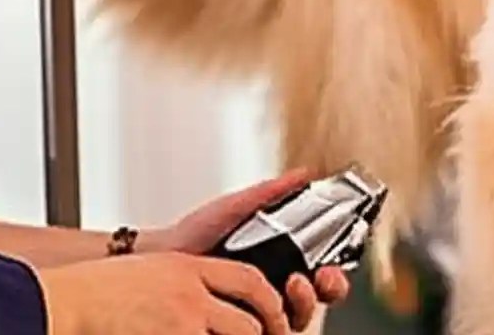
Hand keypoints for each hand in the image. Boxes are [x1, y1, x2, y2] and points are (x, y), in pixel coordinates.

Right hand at [40, 253, 310, 333]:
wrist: (60, 303)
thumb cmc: (95, 292)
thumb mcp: (151, 272)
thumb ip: (185, 282)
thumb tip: (209, 302)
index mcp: (187, 268)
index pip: (249, 280)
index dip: (270, 301)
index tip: (273, 315)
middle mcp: (190, 295)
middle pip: (249, 322)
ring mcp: (181, 324)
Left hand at [138, 169, 350, 320]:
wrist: (159, 256)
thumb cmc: (193, 235)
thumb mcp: (237, 207)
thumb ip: (272, 192)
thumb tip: (304, 174)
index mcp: (281, 260)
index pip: (322, 273)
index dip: (334, 274)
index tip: (331, 266)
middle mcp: (274, 287)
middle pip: (319, 298)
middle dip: (329, 289)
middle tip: (318, 276)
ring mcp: (258, 309)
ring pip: (298, 319)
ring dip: (305, 303)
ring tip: (290, 284)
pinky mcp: (239, 325)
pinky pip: (265, 330)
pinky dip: (273, 322)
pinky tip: (265, 306)